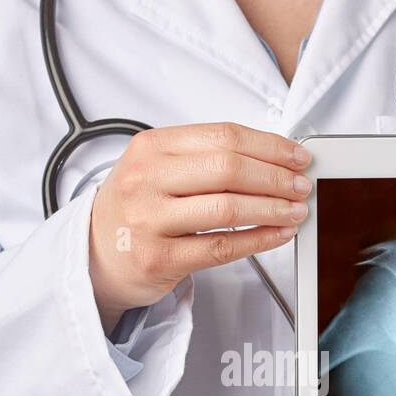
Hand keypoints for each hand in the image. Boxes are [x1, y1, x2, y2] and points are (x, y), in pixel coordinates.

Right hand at [87, 122, 311, 331]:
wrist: (94, 255)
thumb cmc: (137, 208)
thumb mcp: (157, 168)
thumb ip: (205, 157)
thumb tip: (273, 157)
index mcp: (151, 147)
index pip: (223, 137)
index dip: (269, 146)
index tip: (296, 156)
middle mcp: (146, 180)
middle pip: (228, 169)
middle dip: (276, 177)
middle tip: (301, 185)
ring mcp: (150, 220)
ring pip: (228, 209)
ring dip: (272, 209)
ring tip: (296, 211)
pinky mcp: (159, 259)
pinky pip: (221, 247)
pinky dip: (258, 240)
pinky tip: (278, 235)